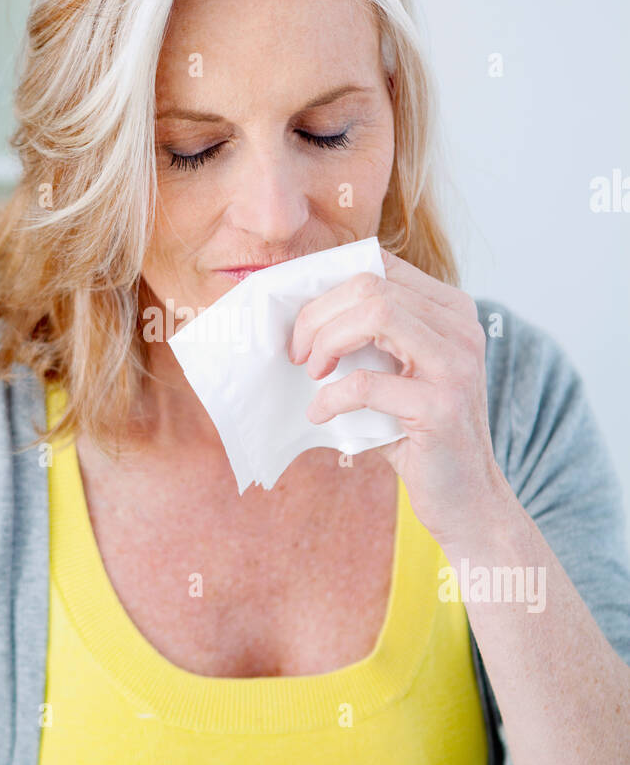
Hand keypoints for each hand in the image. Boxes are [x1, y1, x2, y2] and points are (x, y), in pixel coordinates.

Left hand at [286, 247, 513, 549]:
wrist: (467, 500)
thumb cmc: (419, 435)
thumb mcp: (396, 373)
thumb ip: (366, 338)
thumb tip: (299, 314)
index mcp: (451, 310)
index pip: (380, 264)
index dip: (328, 283)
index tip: (301, 319)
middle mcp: (461, 328)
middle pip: (371, 285)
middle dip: (318, 315)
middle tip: (297, 352)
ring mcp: (456, 365)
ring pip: (375, 314)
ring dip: (326, 342)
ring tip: (311, 373)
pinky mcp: (442, 407)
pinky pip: (367, 383)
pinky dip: (331, 397)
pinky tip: (320, 414)